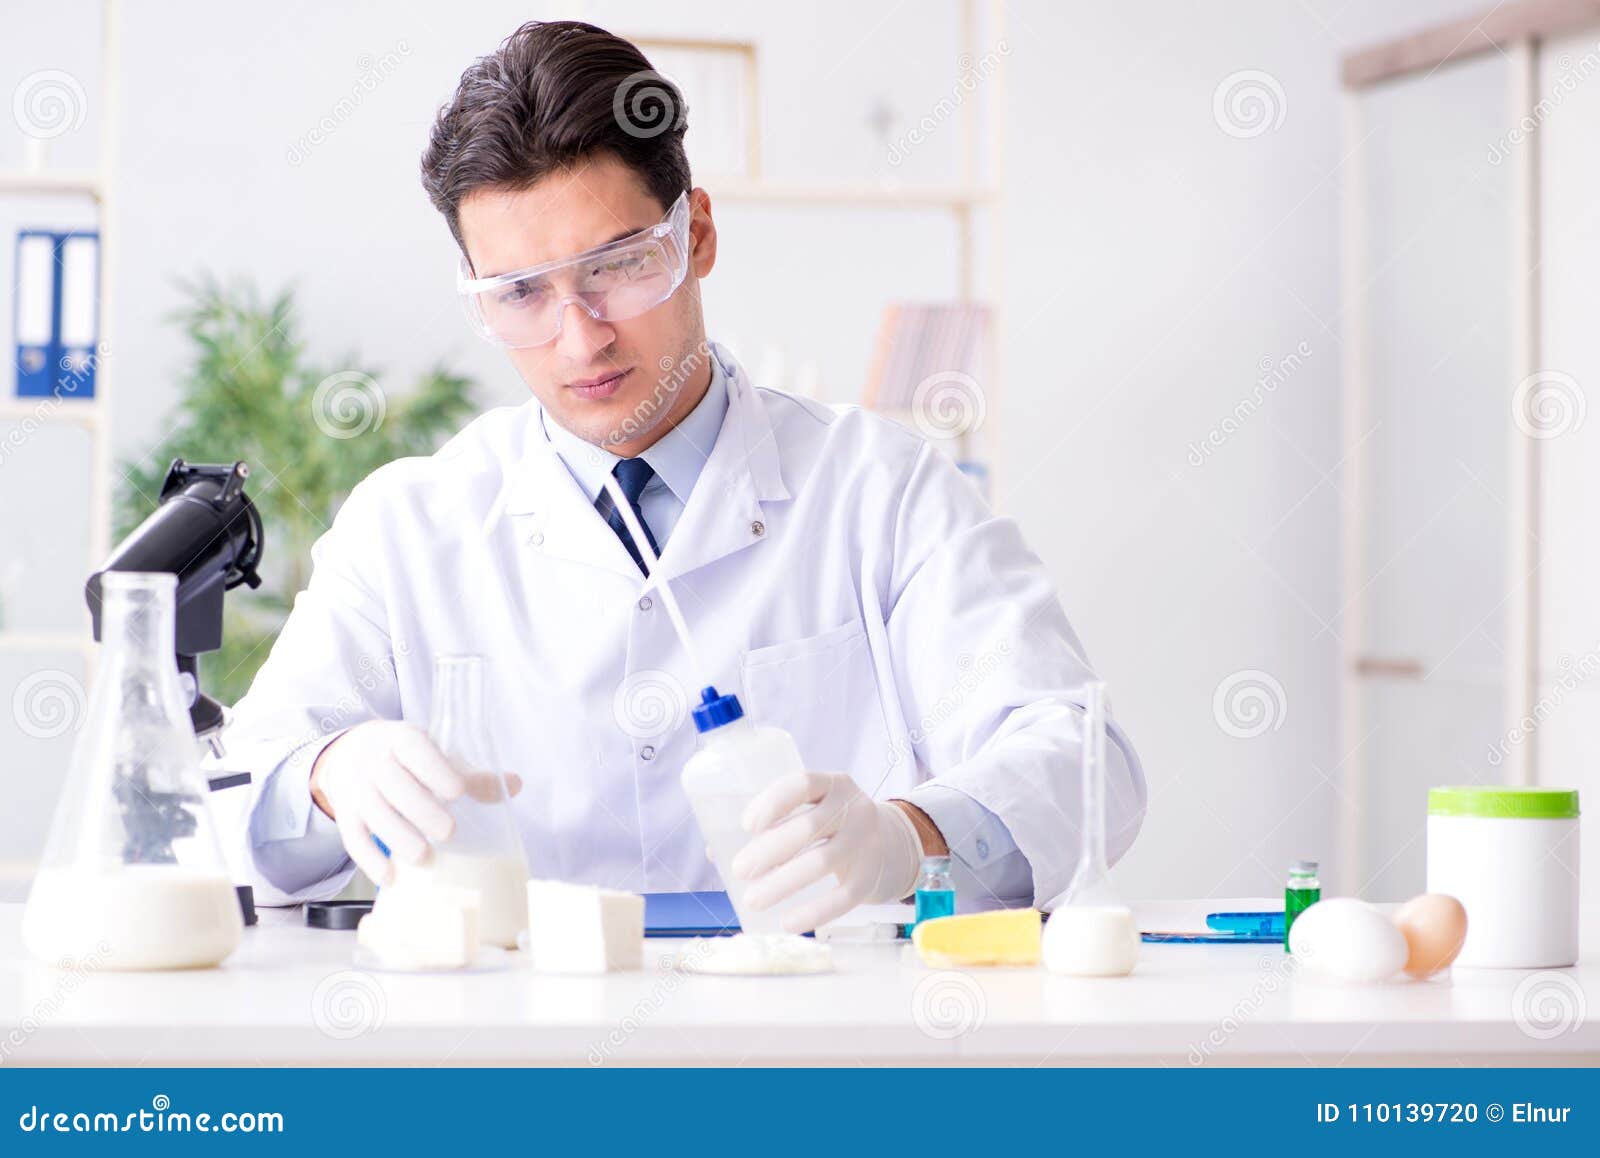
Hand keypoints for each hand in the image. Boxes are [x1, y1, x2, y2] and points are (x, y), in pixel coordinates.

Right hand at [309, 721, 465, 886]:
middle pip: (392, 783)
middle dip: (419, 809)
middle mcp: (375, 761)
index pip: (414, 748)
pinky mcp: (345, 814)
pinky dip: (368, 860)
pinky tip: (389, 877)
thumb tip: (514, 785)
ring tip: (423, 857)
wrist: (352, 753)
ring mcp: (356, 788)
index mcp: (402, 739)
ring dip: (396, 837)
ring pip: (371, 812)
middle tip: (448, 832)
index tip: (458, 791)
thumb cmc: (408, 759)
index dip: (434, 769)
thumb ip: (471, 774)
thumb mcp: (436, 756)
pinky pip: (352, 838)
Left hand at [730, 771, 921, 932]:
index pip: (803, 783)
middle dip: (769, 850)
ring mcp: (866, 841)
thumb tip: (715, 851)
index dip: (773, 802)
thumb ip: (772, 824)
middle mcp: (853, 808)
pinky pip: (844, 896)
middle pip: (809, 827)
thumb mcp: (811, 810)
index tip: (746, 825)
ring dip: (783, 883)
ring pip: (823, 862)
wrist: (889, 843)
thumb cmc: (831, 825)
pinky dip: (815, 911)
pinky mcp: (871, 875)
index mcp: (832, 784)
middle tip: (740, 869)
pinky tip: (788, 922)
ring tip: (753, 899)